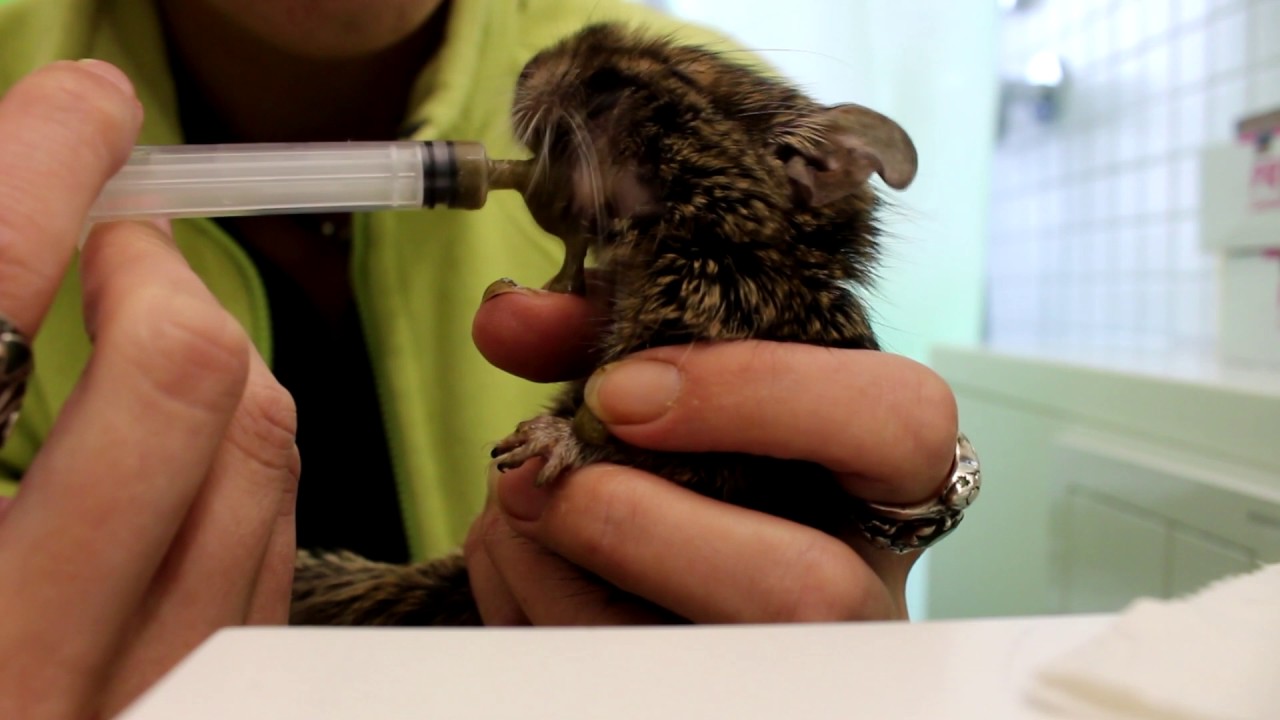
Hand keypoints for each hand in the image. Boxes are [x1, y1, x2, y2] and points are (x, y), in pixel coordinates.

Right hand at [0, 61, 299, 718]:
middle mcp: (21, 663)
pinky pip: (264, 558)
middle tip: (118, 235)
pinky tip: (183, 455)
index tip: (75, 112)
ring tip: (150, 332)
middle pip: (178, 384)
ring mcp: (138, 702)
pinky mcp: (208, 716)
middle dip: (160, 274)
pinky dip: (237, 471)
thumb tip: (24, 236)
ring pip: (257, 462)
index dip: (31, 177)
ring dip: (216, 363)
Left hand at [465, 278, 957, 623]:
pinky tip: (515, 547)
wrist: (683, 565)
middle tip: (537, 475)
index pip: (901, 424)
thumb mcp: (679, 384)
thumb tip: (506, 318)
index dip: (759, 396)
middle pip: (806, 589)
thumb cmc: (698, 455)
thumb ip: (604, 336)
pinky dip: (521, 597)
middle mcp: (860, 589)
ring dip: (550, 562)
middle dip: (634, 526)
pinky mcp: (705, 688)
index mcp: (877, 483)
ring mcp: (785, 662)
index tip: (620, 391)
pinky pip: (598, 667)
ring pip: (691, 652)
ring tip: (512, 500)